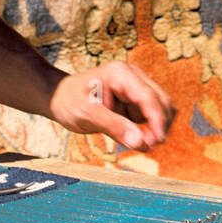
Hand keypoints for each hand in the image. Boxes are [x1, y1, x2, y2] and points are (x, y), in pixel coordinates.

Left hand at [49, 62, 174, 149]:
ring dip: (156, 128)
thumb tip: (141, 143)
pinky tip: (133, 138)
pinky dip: (148, 129)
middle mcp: (133, 77)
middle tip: (148, 147)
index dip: (158, 120)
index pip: (149, 97)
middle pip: (162, 101)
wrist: (59, 97)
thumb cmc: (68, 102)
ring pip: (161, 109)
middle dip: (160, 125)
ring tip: (140, 145)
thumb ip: (114, 127)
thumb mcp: (86, 116)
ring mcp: (136, 87)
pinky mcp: (135, 99)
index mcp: (120, 74)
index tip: (158, 142)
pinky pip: (150, 116)